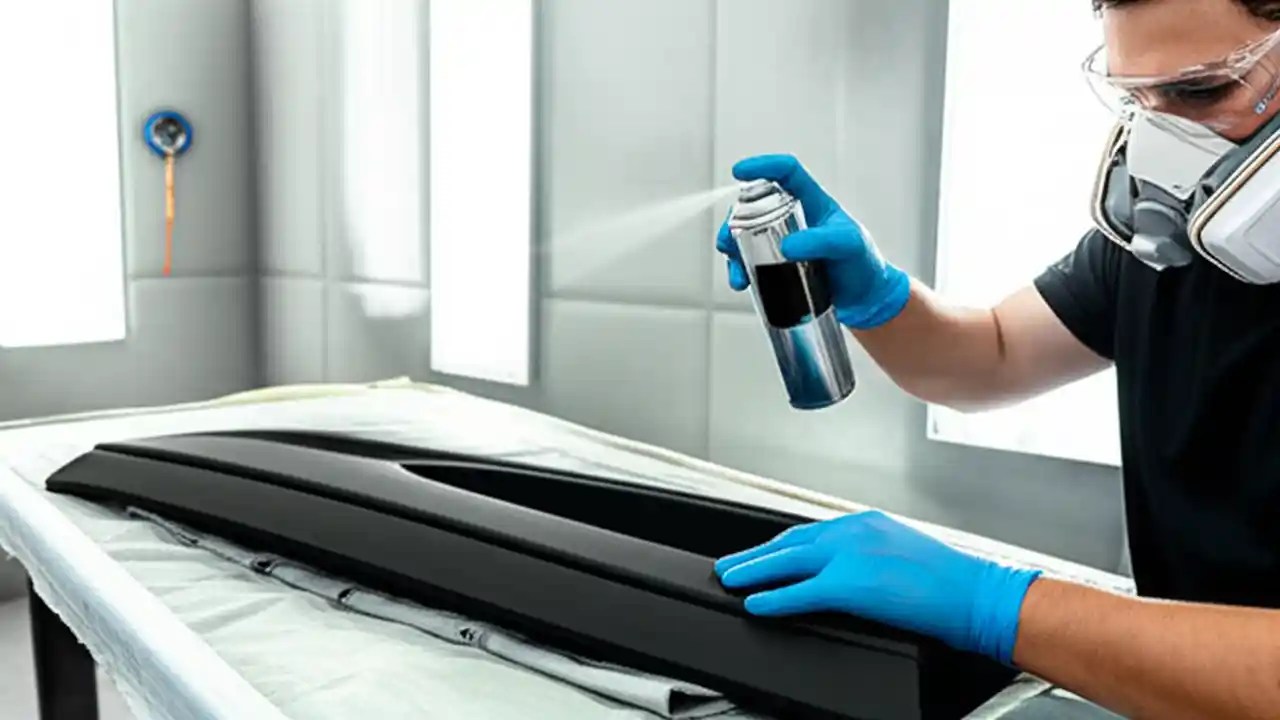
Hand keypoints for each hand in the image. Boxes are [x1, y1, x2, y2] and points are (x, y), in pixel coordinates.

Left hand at [714, 510, 1041, 664]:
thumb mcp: (902, 556)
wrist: (978, 594)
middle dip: (757, 554)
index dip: (780, 545)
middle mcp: (854, 531)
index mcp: (866, 523)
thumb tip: (847, 577)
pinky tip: (755, 603)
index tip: (762, 552)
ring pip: (787, 560)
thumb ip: (869, 558)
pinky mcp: (851, 583)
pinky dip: (774, 597)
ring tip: (730, 578)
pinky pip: (800, 591)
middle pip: (791, 541)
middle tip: (730, 564)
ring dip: (754, 570)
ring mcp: (851, 555)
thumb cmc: (952, 582)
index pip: (810, 532)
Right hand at [716, 154, 911, 329]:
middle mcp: (793, 218)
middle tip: (729, 240)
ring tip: (737, 271)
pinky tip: (742, 283)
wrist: (865, 300)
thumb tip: (786, 246)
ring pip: (745, 234)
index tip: (739, 171)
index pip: (787, 172)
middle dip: (734, 219)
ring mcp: (783, 241)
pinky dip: (739, 270)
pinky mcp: (778, 265)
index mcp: (813, 202)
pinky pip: (750, 261)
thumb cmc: (863, 264)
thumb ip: (821, 241)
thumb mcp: (848, 247)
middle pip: (753, 205)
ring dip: (732, 249)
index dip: (763, 166)